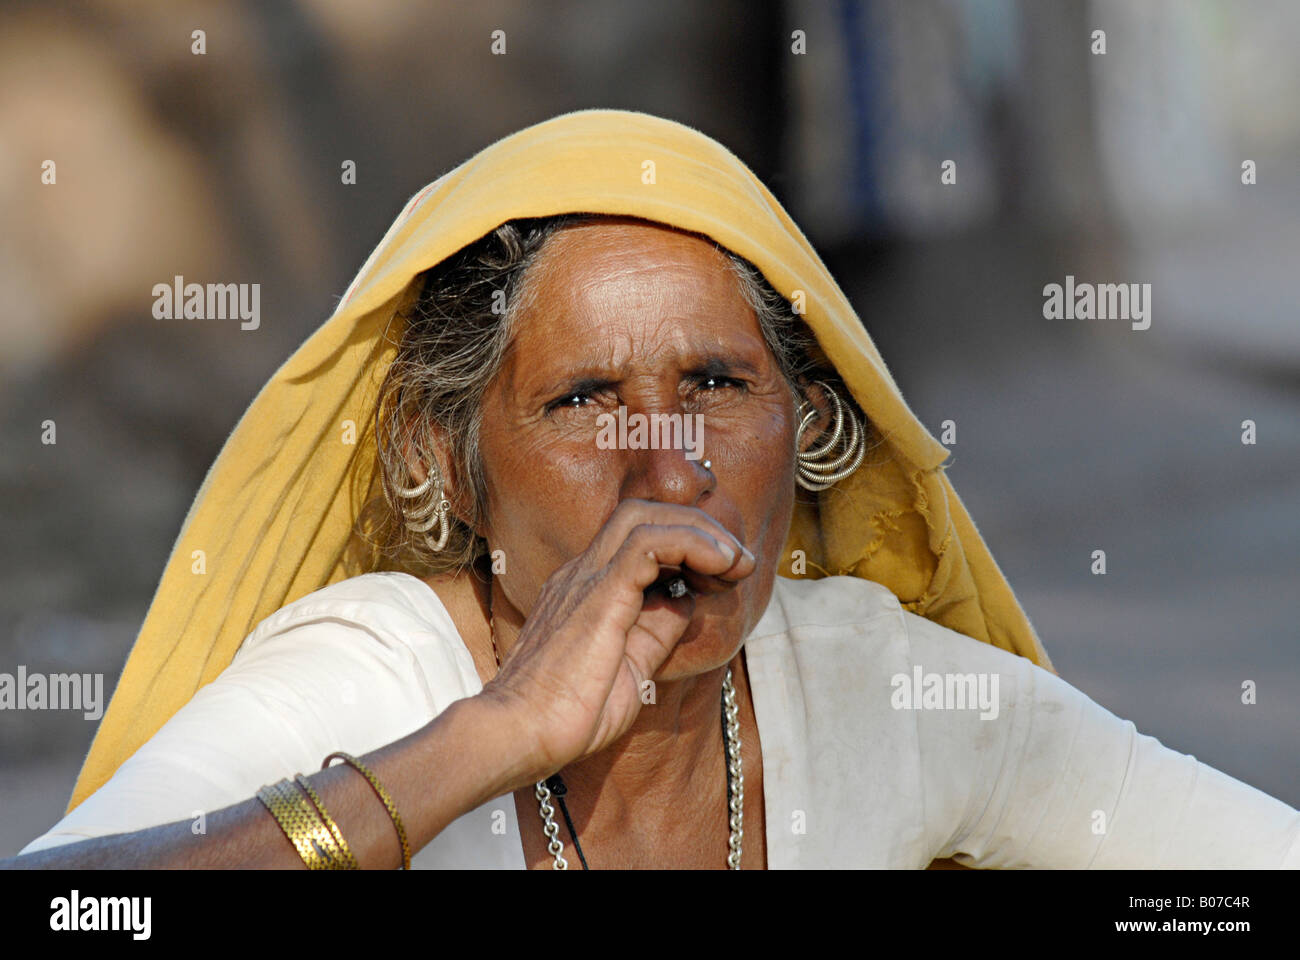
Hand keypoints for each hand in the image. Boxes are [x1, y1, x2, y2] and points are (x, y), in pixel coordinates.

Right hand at [477, 498, 754, 784]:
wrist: (518, 735)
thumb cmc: (567, 717)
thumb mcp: (631, 668)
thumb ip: (656, 630)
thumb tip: (686, 599)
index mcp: (586, 590)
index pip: (639, 539)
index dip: (689, 545)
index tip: (726, 576)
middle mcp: (582, 574)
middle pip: (641, 512)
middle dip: (698, 525)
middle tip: (738, 560)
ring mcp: (585, 579)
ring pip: (643, 516)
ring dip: (699, 530)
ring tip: (735, 561)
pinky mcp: (598, 595)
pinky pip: (647, 544)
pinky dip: (691, 544)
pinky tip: (720, 566)